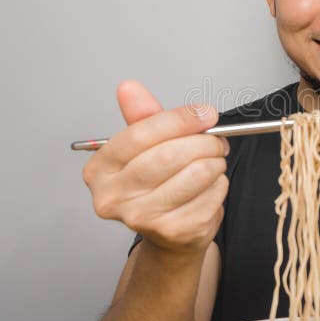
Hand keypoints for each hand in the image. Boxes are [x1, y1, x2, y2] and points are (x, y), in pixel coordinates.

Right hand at [82, 80, 228, 253]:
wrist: (167, 232)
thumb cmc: (155, 183)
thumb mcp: (145, 146)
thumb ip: (142, 116)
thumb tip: (129, 88)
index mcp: (100, 169)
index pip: (140, 135)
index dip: (179, 119)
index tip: (205, 113)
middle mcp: (112, 198)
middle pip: (168, 156)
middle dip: (203, 141)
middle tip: (216, 139)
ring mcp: (142, 219)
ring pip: (195, 174)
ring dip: (215, 162)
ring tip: (213, 161)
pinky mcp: (173, 232)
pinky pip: (211, 195)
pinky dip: (219, 185)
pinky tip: (209, 186)